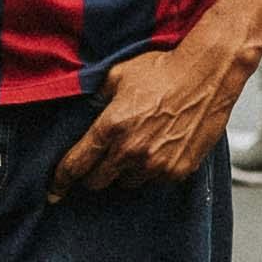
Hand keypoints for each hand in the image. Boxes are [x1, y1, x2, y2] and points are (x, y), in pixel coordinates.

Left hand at [52, 22, 260, 195]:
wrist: (207, 75)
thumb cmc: (164, 70)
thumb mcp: (117, 75)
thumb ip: (96, 96)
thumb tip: (85, 106)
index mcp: (111, 127)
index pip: (76, 165)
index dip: (60, 181)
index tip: (54, 191)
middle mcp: (132, 151)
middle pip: (98, 181)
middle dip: (93, 174)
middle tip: (99, 161)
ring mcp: (157, 164)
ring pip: (127, 182)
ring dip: (125, 171)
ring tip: (137, 146)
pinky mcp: (179, 170)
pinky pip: (156, 181)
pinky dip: (153, 170)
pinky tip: (159, 148)